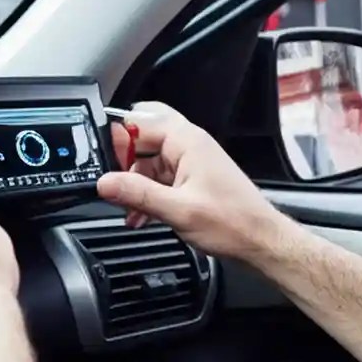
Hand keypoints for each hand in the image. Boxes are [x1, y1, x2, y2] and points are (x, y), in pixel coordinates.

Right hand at [98, 102, 291, 260]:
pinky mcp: (191, 181)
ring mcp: (191, 163)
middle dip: (122, 161)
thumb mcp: (178, 210)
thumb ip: (138, 194)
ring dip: (134, 184)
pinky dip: (147, 194)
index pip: (140, 120)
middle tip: (111, 183)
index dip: (117, 138)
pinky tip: (140, 216)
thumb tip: (104, 182)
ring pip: (149, 162)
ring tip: (127, 209)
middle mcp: (189, 146)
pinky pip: (160, 179)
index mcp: (187, 141)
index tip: (100, 160)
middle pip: (142, 139)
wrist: (260, 241)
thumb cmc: (233, 223)